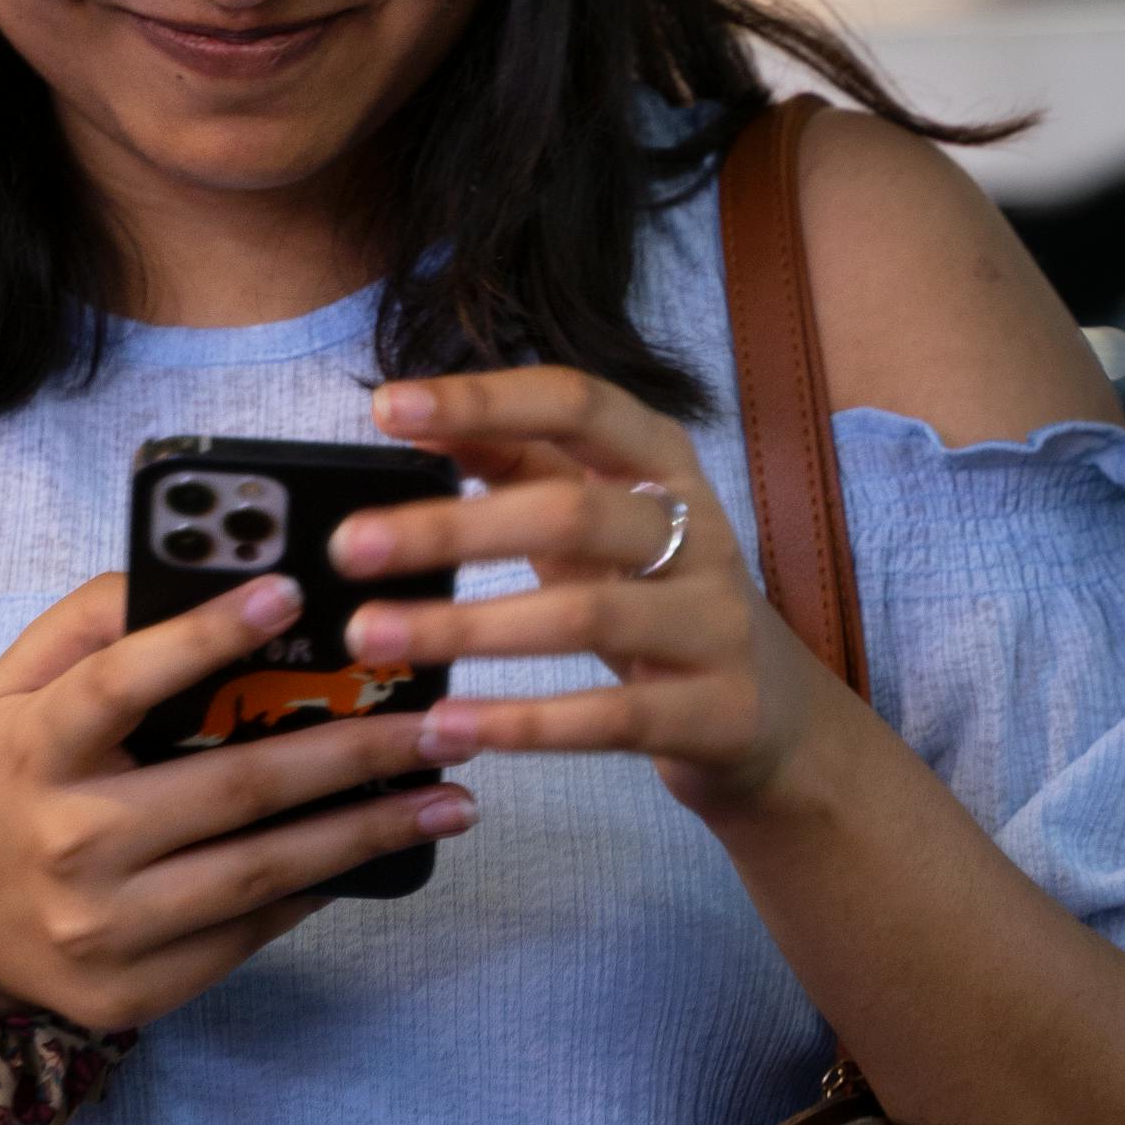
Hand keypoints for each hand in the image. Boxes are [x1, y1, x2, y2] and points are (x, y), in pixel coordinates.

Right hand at [0, 569, 476, 1028]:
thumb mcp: (10, 685)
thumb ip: (86, 621)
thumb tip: (195, 575)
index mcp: (35, 747)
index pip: (122, 681)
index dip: (204, 635)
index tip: (292, 591)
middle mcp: (69, 839)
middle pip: (233, 788)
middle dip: (355, 750)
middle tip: (443, 722)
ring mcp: (102, 927)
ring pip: (262, 873)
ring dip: (368, 832)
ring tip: (448, 798)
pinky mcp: (131, 992)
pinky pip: (247, 934)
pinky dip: (319, 890)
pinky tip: (378, 853)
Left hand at [332, 369, 840, 817]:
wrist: (774, 721)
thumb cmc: (656, 598)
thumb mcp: (595, 521)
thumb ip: (515, 465)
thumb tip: (410, 411)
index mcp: (662, 464)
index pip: (576, 404)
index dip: (484, 400)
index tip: (388, 407)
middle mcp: (700, 531)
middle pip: (572, 512)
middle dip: (451, 529)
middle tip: (350, 547)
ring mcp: (715, 624)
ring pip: (586, 617)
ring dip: (467, 627)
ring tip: (372, 636)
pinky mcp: (718, 713)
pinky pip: (612, 717)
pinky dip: (524, 722)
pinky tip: (446, 724)